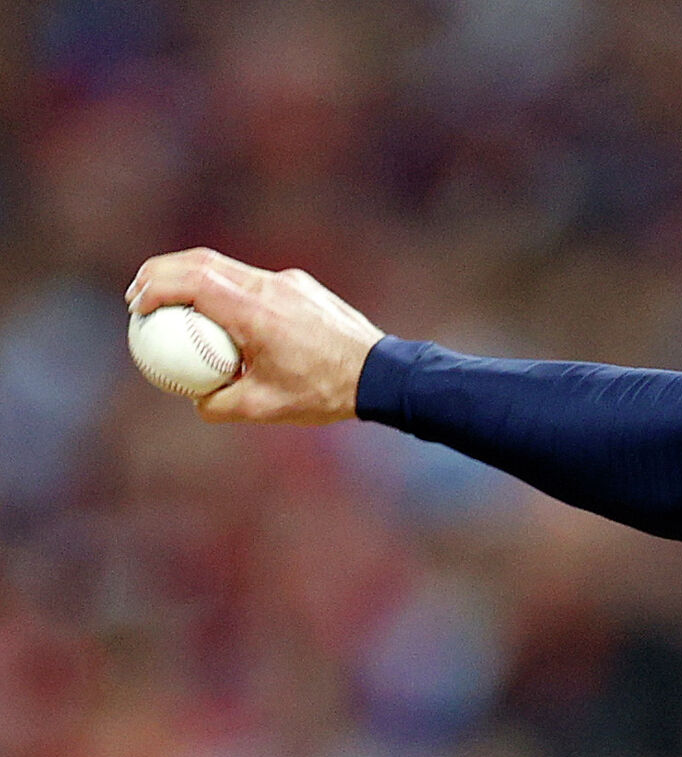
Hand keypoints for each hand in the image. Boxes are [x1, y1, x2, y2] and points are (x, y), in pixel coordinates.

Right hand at [126, 249, 383, 424]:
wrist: (382, 375)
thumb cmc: (325, 393)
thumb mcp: (266, 408)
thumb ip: (221, 406)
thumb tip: (195, 400)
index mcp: (256, 313)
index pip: (193, 281)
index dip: (156, 286)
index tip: (137, 306)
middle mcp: (270, 287)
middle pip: (202, 261)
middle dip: (162, 272)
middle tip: (140, 295)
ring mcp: (288, 282)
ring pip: (228, 267)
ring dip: (193, 278)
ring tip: (174, 303)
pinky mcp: (301, 285)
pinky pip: (253, 280)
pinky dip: (226, 290)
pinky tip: (223, 317)